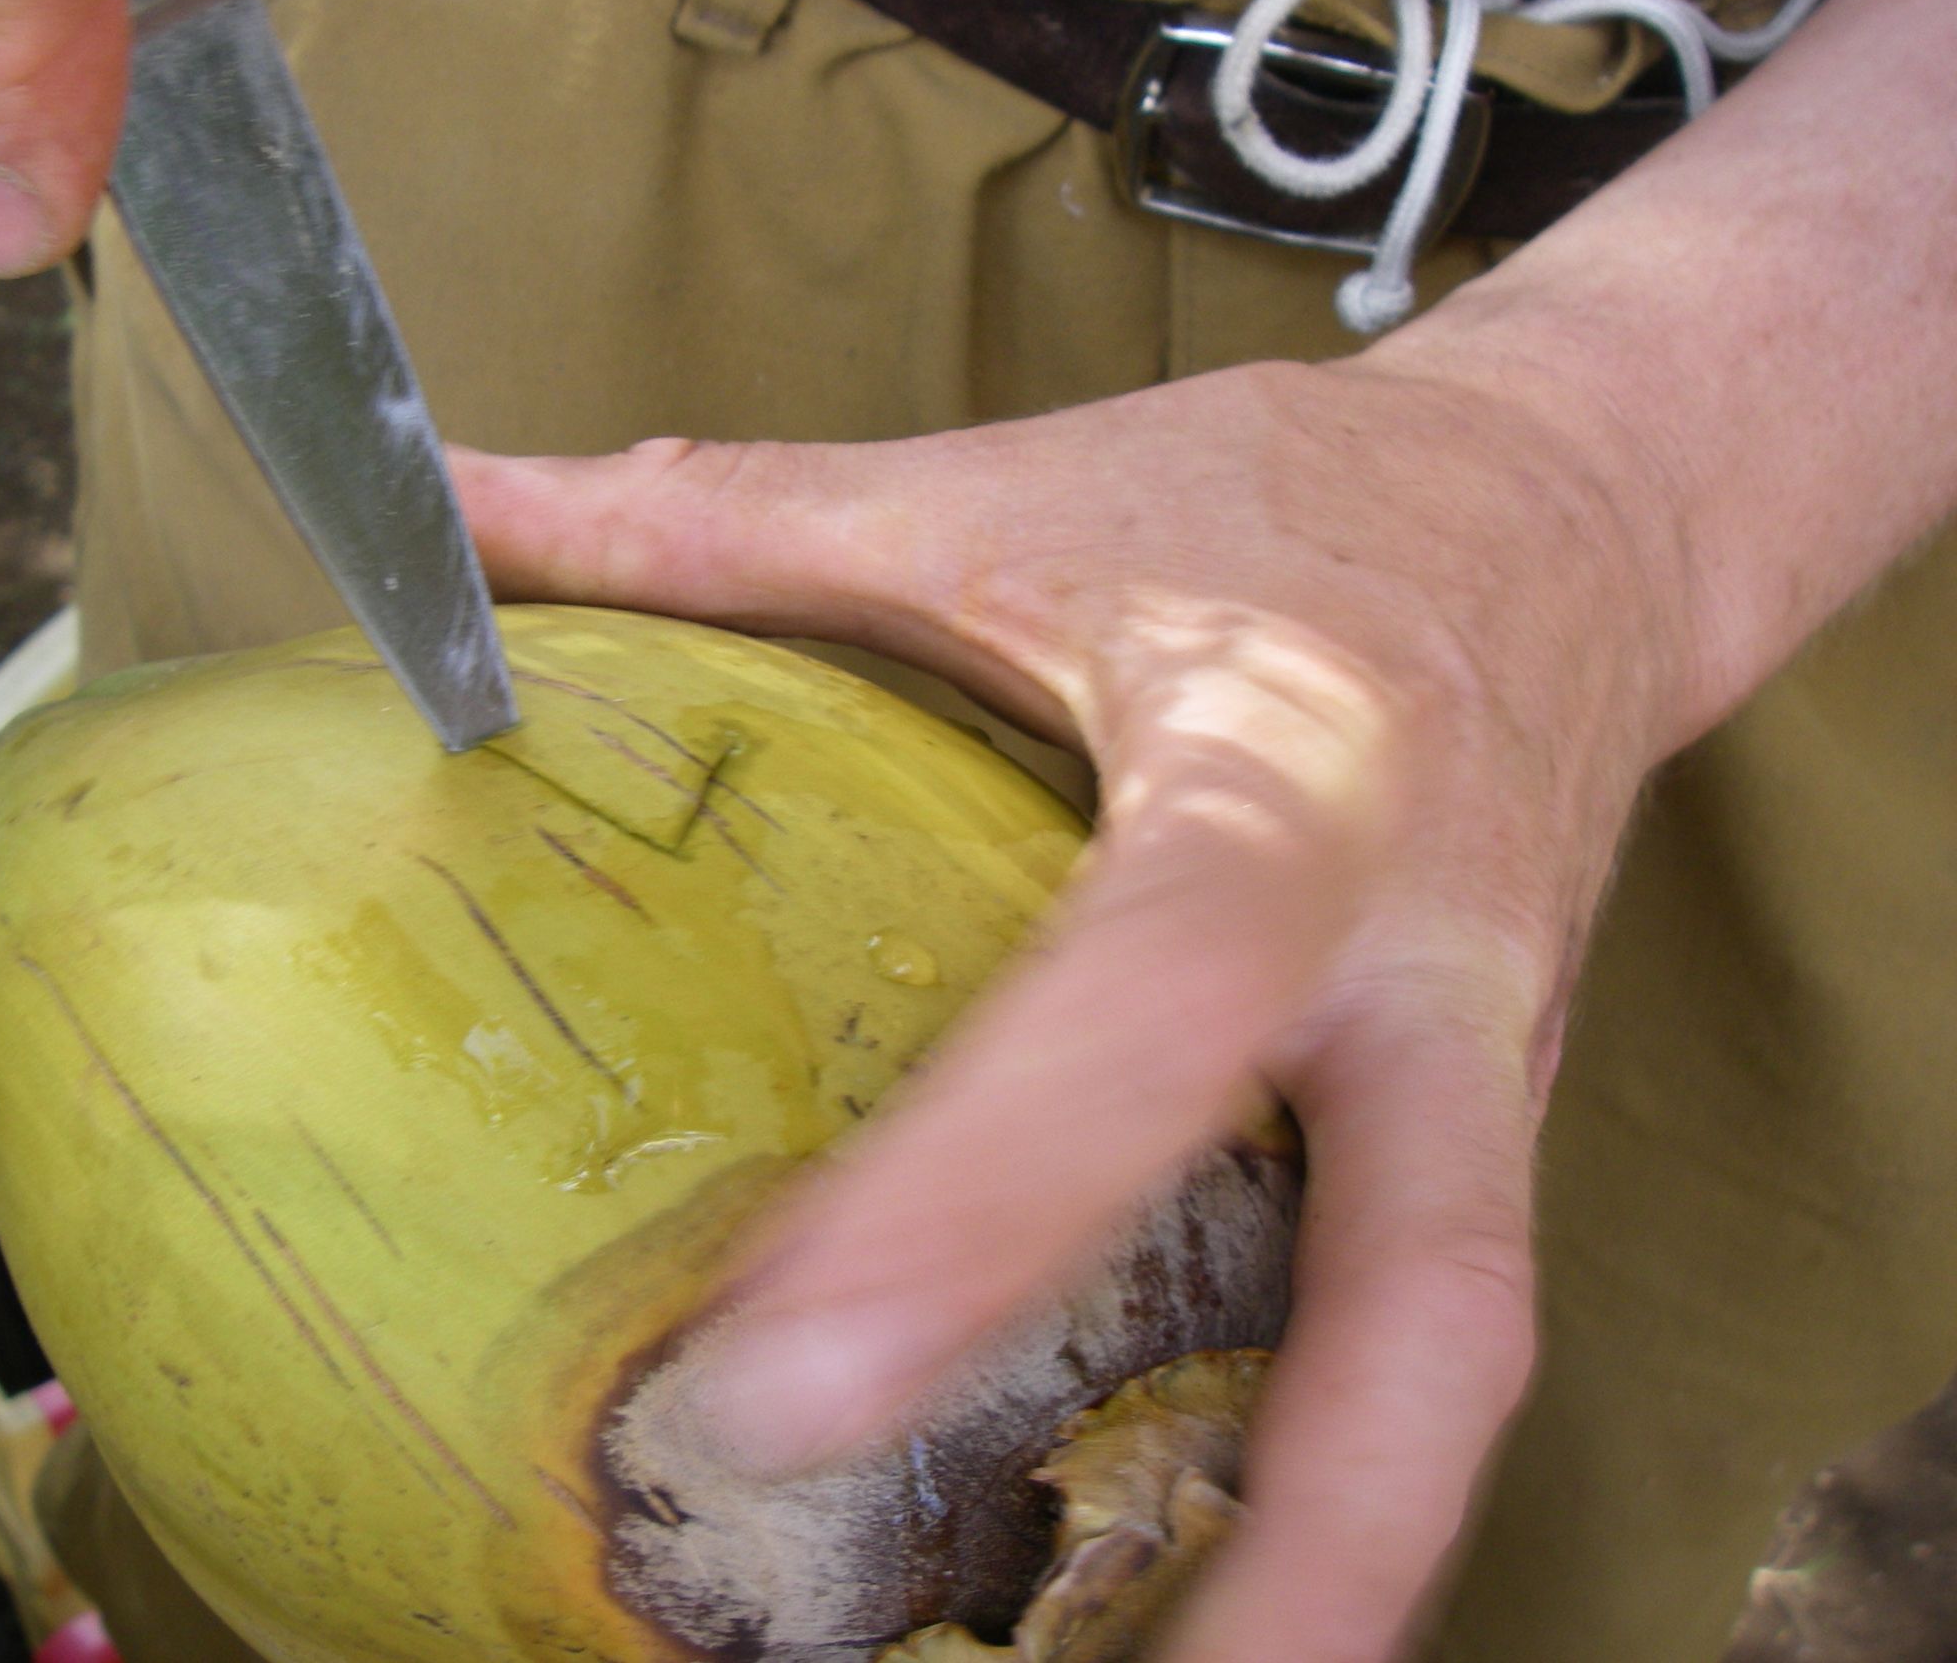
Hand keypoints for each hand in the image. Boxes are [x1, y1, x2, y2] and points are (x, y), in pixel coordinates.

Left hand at [452, 357, 1693, 1659]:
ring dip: (1331, 1572)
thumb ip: (734, 522)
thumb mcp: (1023, 491)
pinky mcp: (1484, 1123)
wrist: (1578, 508)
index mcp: (1294, 785)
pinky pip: (1419, 1329)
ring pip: (1456, 1365)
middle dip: (1275, 1538)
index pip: (1150, 1007)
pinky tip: (1203, 1579)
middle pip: (1419, 1301)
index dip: (986, 1194)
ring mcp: (1486, 1072)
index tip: (784, 1370)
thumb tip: (467, 523)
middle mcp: (1425, 970)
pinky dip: (1324, 1477)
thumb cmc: (1298, 500)